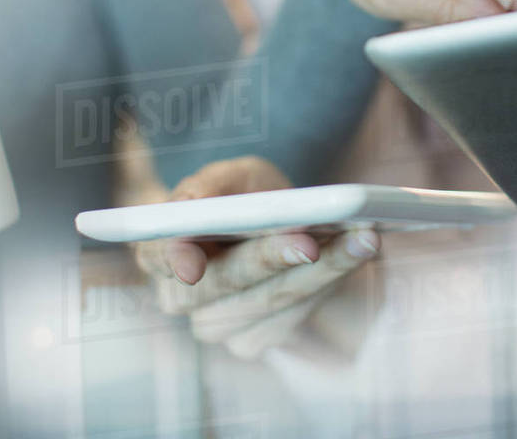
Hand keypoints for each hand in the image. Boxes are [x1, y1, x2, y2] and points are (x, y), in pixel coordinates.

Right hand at [134, 156, 379, 357]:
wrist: (274, 231)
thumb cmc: (245, 197)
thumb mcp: (236, 175)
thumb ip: (212, 183)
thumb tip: (191, 203)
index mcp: (159, 248)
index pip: (155, 254)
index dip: (174, 258)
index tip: (193, 263)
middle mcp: (179, 296)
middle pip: (222, 284)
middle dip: (269, 260)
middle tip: (310, 240)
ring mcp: (214, 325)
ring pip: (267, 304)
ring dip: (320, 271)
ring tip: (361, 238)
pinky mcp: (252, 341)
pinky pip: (292, 320)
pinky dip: (327, 284)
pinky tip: (354, 257)